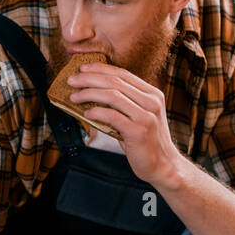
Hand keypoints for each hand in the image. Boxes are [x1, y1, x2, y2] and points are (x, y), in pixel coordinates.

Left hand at [67, 62, 182, 186]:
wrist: (163, 165)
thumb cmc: (145, 141)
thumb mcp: (138, 116)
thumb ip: (123, 104)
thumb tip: (91, 94)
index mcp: (152, 94)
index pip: (123, 74)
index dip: (100, 69)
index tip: (82, 68)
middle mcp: (151, 101)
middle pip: (115, 81)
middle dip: (89, 78)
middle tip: (71, 80)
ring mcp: (146, 116)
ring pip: (112, 95)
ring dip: (89, 93)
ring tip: (74, 97)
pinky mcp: (138, 131)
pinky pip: (112, 116)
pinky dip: (96, 112)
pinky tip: (86, 113)